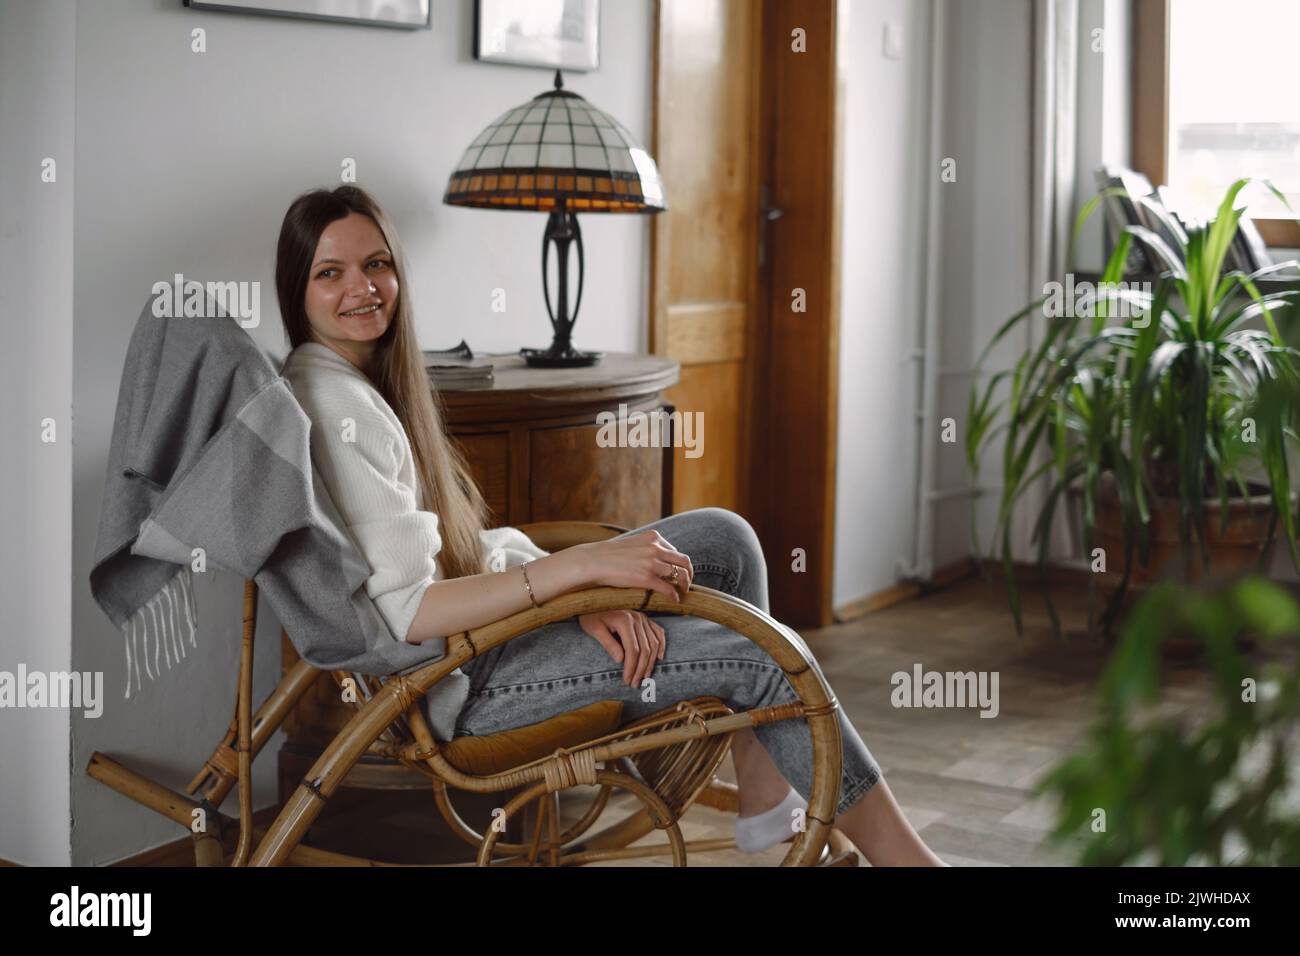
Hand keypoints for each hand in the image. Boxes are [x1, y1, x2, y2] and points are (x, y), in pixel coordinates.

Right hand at [574, 530, 694, 604]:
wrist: (593, 561)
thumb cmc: (608, 555)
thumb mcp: (631, 544)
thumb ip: (645, 548)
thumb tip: (653, 558)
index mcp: (653, 537)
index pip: (674, 551)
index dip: (677, 563)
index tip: (676, 572)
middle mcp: (655, 548)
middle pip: (684, 561)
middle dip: (688, 573)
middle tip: (686, 583)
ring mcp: (652, 562)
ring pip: (680, 574)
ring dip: (684, 584)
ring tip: (682, 592)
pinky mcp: (646, 577)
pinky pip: (668, 588)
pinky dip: (674, 595)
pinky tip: (674, 600)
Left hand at [576, 610, 665, 688]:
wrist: (593, 600)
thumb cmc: (591, 615)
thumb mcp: (594, 629)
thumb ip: (608, 644)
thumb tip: (620, 661)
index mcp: (624, 621)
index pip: (633, 650)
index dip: (631, 668)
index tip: (627, 680)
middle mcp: (637, 618)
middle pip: (645, 649)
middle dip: (641, 669)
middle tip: (635, 684)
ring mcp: (643, 617)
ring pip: (653, 643)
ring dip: (651, 662)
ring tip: (645, 676)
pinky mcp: (645, 618)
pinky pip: (658, 632)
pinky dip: (661, 645)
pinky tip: (659, 658)